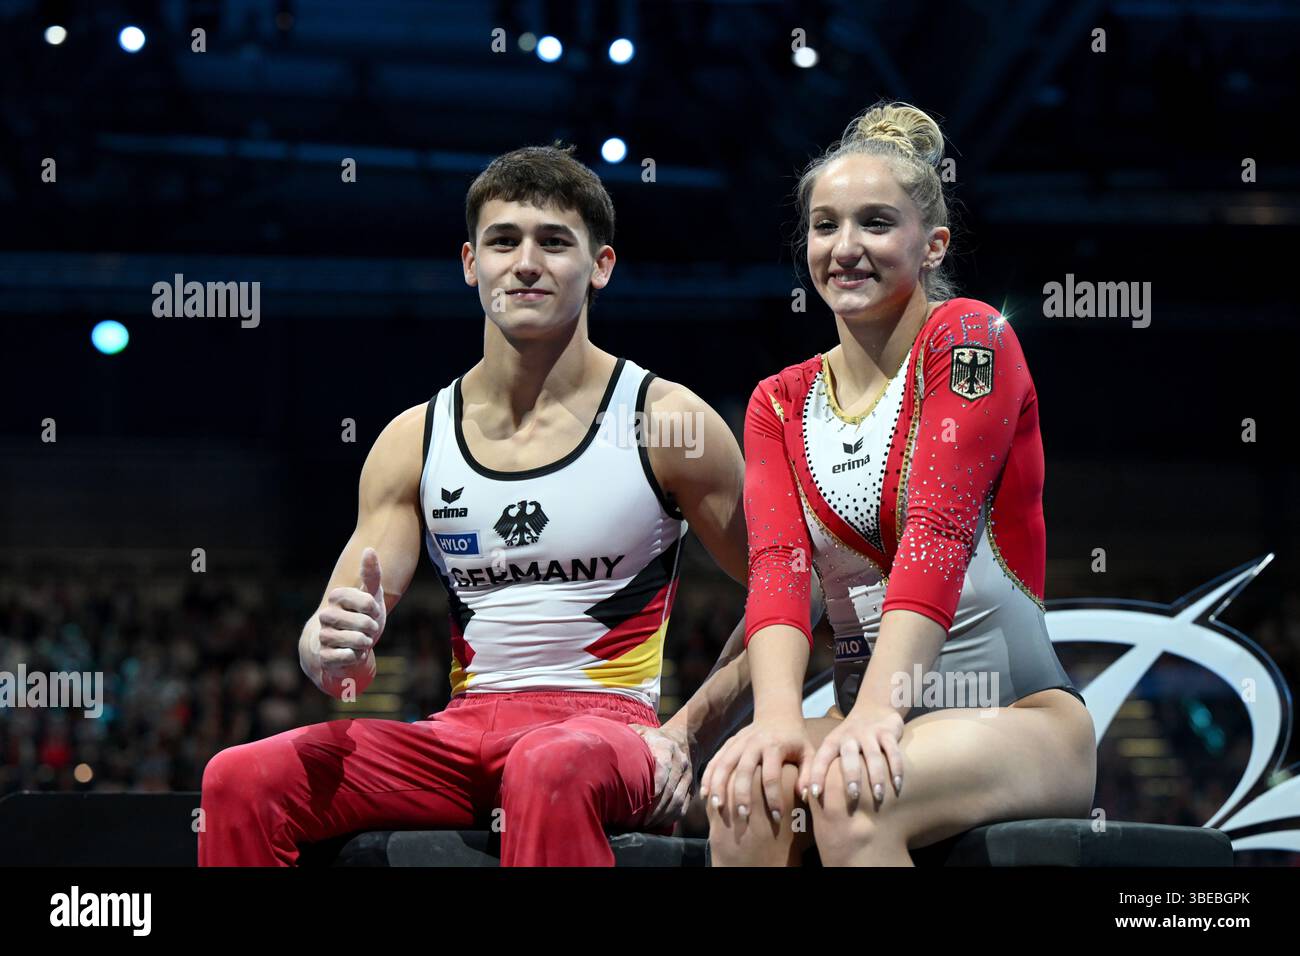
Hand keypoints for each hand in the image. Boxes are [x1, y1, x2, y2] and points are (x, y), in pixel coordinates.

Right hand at [318, 547, 385, 679]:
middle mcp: (326, 616)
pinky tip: (353, 653)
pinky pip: (347, 657)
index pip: (366, 601)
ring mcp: (324, 636)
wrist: (353, 646)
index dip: (374, 609)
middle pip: (363, 622)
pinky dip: (356, 656)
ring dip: (365, 642)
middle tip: (368, 629)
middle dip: (372, 627)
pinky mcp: (324, 656)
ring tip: (362, 641)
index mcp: (337, 597)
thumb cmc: (364, 616)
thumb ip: (371, 573)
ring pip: (356, 640)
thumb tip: (368, 549)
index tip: (372, 611)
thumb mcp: (372, 595)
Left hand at [630, 723, 691, 827]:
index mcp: (666, 747)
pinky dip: (672, 817)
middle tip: (641, 821)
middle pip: (671, 789)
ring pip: (679, 800)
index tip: (642, 800)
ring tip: (647, 825)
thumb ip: (626, 738)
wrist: (685, 738)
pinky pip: (684, 806)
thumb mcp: (641, 732)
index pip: (663, 768)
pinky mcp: (691, 787)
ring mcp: (688, 776)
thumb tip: (601, 747)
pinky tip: (659, 824)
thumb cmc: (653, 738)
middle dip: (656, 808)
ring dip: (663, 815)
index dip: (654, 786)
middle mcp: (680, 762)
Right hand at [699, 715, 812, 821]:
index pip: (771, 775)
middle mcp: (754, 743)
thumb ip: (809, 774)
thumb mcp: (808, 752)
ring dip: (719, 785)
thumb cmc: (795, 739)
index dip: (773, 797)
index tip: (777, 816)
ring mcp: (739, 742)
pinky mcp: (729, 742)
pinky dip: (709, 776)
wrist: (777, 712)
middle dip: (742, 794)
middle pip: (744, 770)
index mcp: (774, 746)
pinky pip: (716, 759)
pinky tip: (705, 794)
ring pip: (725, 764)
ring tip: (717, 807)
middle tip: (742, 815)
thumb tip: (809, 796)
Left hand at [802, 704, 903, 805]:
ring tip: (878, 796)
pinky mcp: (887, 733)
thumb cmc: (850, 739)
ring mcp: (869, 734)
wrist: (874, 708)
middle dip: (851, 776)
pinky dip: (896, 768)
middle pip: (849, 756)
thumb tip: (808, 798)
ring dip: (876, 776)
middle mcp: (849, 737)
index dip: (816, 775)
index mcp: (833, 741)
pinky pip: (892, 751)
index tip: (814, 794)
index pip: (821, 758)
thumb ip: (825, 768)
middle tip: (853, 796)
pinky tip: (897, 785)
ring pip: (873, 755)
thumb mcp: (835, 747)